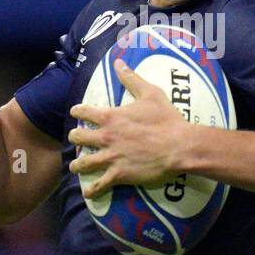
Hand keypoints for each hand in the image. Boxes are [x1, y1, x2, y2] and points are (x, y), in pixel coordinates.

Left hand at [67, 59, 192, 197]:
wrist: (179, 146)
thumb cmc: (166, 119)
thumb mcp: (150, 93)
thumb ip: (131, 78)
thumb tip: (118, 62)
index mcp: (111, 117)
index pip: (84, 112)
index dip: (78, 111)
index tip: (76, 113)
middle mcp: (106, 137)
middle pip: (79, 137)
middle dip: (76, 137)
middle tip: (76, 139)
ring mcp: (111, 157)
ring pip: (84, 162)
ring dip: (78, 164)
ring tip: (76, 166)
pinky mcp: (119, 174)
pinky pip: (99, 184)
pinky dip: (92, 190)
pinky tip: (88, 192)